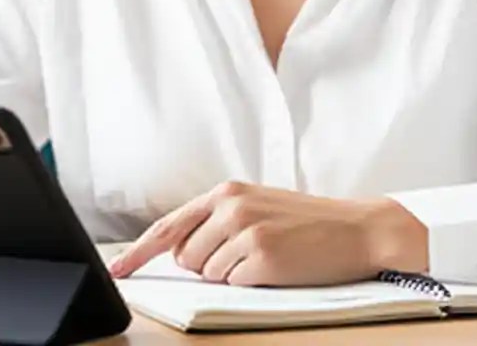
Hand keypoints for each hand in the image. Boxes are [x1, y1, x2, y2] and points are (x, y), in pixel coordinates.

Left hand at [107, 181, 427, 286]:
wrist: (358, 228)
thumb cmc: (308, 222)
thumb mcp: (257, 206)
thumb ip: (218, 220)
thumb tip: (181, 252)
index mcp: (225, 192)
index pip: (169, 226)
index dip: (138, 252)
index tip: (118, 270)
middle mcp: (230, 207)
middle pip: (186, 257)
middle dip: (209, 264)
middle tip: (248, 253)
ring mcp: (245, 232)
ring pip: (209, 274)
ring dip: (233, 275)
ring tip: (268, 256)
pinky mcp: (262, 257)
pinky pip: (235, 284)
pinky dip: (253, 283)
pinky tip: (279, 266)